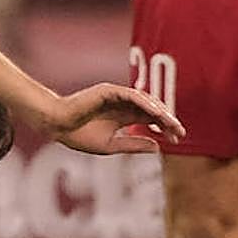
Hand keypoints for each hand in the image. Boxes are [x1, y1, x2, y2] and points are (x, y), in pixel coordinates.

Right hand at [42, 83, 184, 154]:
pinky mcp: (108, 90)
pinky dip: (144, 102)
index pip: (150, 119)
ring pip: (144, 100)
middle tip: (180, 132)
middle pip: (152, 109)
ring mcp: (116, 96)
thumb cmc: (78, 136)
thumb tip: (158, 146)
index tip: (177, 139)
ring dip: (159, 110)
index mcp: (123, 117)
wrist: (57, 125)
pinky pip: (131, 95)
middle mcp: (122, 105)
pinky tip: (155, 112)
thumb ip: (133, 144)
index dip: (164, 127)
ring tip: (171, 122)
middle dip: (167, 120)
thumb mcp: (111, 145)